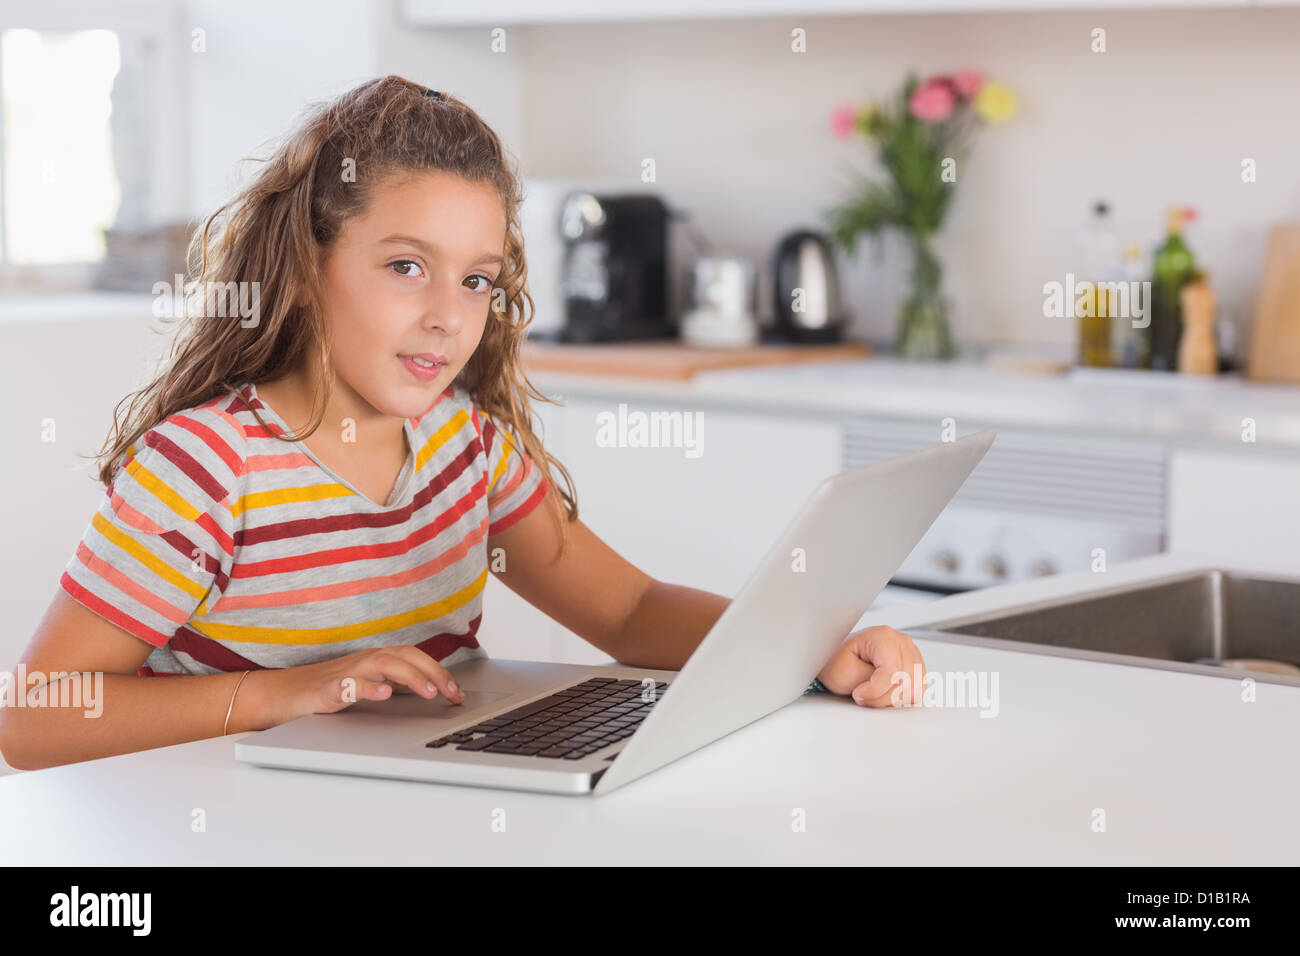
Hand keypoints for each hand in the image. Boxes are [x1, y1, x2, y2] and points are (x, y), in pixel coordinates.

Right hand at [275, 646, 466, 721]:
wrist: (284, 695)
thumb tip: (432, 690)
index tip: (459, 694)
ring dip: (409, 676)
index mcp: (377, 660)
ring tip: (429, 692)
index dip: (440, 672)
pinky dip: (367, 687)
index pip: (415, 659)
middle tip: (453, 694)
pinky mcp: (326, 689)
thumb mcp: (370, 685)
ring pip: (382, 664)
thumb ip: (396, 684)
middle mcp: (365, 661)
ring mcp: (346, 673)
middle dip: (433, 673)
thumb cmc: (329, 689)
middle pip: (405, 656)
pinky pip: (348, 685)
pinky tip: (383, 694)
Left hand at [816, 625, 925, 707]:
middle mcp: (901, 642)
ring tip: (872, 692)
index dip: (875, 690)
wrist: (839, 661)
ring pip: (914, 690)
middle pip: (905, 682)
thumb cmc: (838, 662)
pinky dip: (900, 699)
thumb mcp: (842, 671)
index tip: (858, 694)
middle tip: (862, 694)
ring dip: (891, 699)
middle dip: (881, 697)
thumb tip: (887, 687)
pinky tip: (884, 692)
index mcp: (883, 636)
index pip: (892, 671)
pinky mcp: (916, 670)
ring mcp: (912, 655)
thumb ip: (867, 679)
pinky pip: (917, 693)